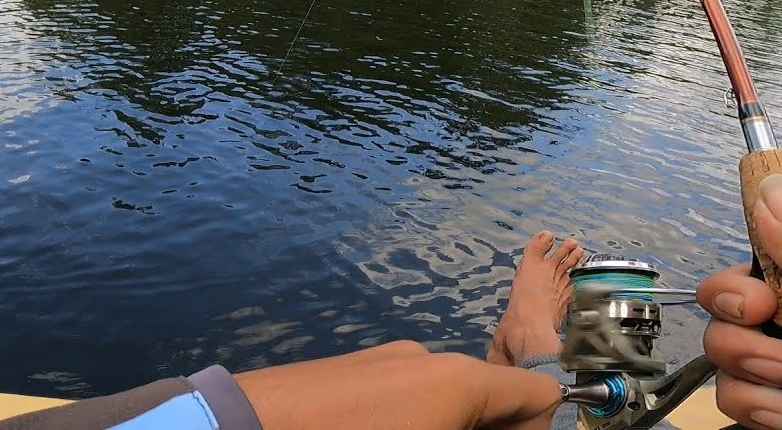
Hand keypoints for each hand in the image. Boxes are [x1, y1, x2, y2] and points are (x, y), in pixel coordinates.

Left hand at [236, 340, 560, 429]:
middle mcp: (428, 359)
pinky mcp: (351, 372)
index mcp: (459, 380)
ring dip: (449, 428)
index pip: (538, 394)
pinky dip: (411, 422)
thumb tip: (512, 427)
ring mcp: (385, 361)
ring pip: (445, 401)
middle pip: (492, 400)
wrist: (242, 429)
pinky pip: (403, 399)